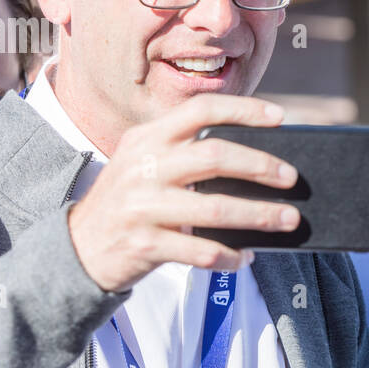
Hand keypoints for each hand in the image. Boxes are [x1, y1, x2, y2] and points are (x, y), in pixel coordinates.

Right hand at [68, 94, 299, 291]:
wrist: (76, 248)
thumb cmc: (128, 202)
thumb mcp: (144, 162)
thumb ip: (184, 152)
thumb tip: (254, 159)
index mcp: (147, 138)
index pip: (201, 110)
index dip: (244, 110)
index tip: (280, 118)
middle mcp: (144, 166)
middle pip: (215, 156)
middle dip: (261, 166)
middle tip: (292, 177)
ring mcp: (142, 206)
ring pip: (214, 209)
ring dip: (259, 215)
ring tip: (288, 220)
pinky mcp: (144, 244)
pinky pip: (200, 252)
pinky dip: (229, 256)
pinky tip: (246, 257)